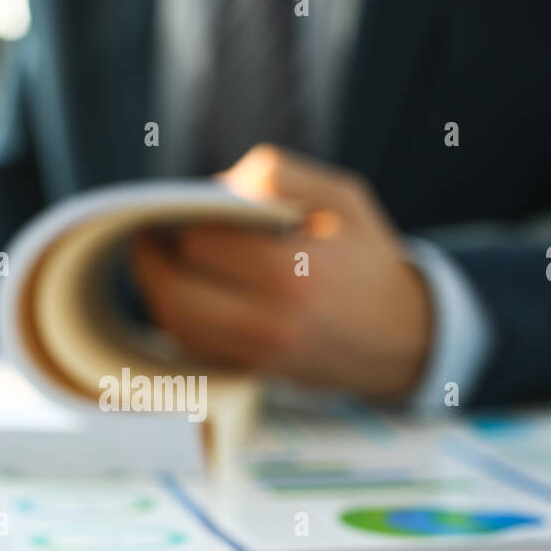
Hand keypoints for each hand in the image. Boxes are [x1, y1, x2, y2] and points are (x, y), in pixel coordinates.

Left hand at [131, 145, 431, 399]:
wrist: (402, 338)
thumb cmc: (366, 258)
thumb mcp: (340, 198)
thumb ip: (278, 175)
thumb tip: (212, 186)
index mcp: (293, 270)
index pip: (201, 241)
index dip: (178, 220)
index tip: (171, 209)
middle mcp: (271, 321)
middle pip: (172, 290)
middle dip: (154, 258)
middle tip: (148, 236)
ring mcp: (258, 355)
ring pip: (174, 324)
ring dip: (157, 290)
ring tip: (159, 261)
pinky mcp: (252, 374)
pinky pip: (191, 347)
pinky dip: (176, 318)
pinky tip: (182, 291)